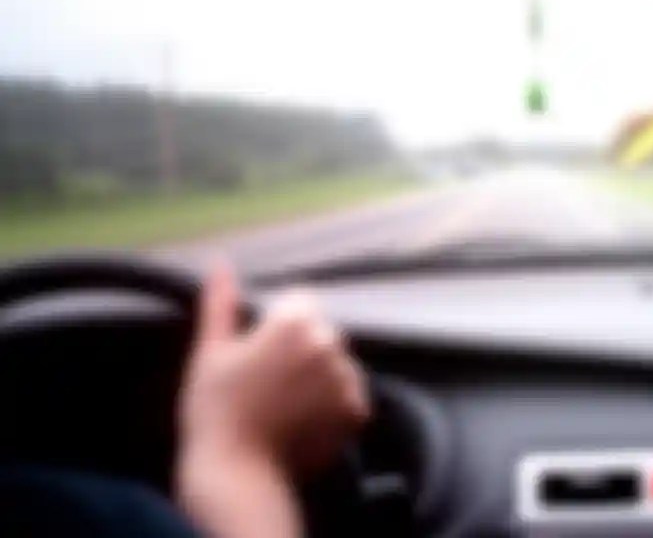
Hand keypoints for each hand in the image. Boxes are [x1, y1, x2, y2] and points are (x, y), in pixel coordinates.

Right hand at [176, 263, 369, 537]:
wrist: (236, 472)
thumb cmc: (214, 410)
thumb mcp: (210, 351)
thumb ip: (220, 302)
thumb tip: (220, 263)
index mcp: (295, 322)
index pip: (299, 303)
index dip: (277, 325)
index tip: (258, 355)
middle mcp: (329, 344)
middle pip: (321, 333)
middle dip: (301, 350)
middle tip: (268, 384)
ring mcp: (347, 378)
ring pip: (336, 364)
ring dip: (320, 376)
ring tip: (284, 406)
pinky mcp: (357, 411)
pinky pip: (349, 396)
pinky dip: (333, 405)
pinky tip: (302, 420)